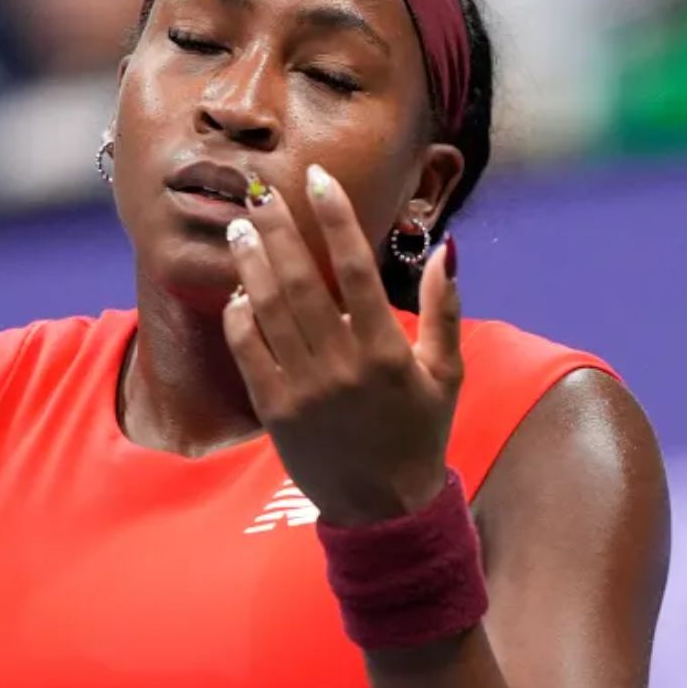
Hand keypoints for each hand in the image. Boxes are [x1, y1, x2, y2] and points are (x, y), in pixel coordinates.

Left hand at [222, 165, 461, 525]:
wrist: (383, 508)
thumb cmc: (419, 433)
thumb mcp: (446, 372)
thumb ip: (445, 308)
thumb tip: (447, 247)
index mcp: (387, 351)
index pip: (355, 268)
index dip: (334, 218)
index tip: (316, 179)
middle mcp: (341, 365)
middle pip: (301, 280)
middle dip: (277, 229)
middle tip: (260, 192)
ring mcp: (302, 388)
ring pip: (268, 310)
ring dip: (251, 263)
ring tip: (239, 226)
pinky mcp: (273, 409)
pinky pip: (246, 350)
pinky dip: (240, 315)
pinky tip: (239, 288)